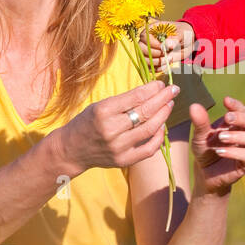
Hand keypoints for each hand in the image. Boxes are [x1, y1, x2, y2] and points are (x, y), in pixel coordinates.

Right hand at [51, 79, 179, 174]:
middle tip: (173, 90)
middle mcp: (111, 129)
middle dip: (163, 99)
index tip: (162, 84)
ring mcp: (118, 147)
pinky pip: (148, 149)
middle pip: (145, 112)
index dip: (153, 89)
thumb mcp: (100, 106)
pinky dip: (158, 137)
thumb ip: (124, 101)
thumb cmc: (87, 123)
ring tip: (169, 105)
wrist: (71, 150)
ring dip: (163, 115)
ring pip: (150, 129)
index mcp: (103, 111)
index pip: (136, 97)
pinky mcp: (123, 160)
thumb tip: (152, 91)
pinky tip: (162, 126)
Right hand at [140, 20, 194, 71]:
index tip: (163, 49)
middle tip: (167, 56)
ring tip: (169, 60)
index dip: (152, 44)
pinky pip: (149, 67)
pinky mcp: (152, 60)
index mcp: (153, 29)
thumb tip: (167, 44)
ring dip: (156, 63)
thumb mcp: (182, 35)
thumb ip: (175, 39)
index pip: (144, 36)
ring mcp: (149, 50)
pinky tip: (167, 65)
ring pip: (144, 59)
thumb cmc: (183, 34)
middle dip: (154, 55)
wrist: (187, 42)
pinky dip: (158, 69)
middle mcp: (148, 39)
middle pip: (141, 49)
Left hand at [188, 96, 244, 196]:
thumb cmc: (206, 150)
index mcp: (238, 123)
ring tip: (221, 138)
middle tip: (226, 118)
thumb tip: (194, 106)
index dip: (237, 105)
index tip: (225, 101)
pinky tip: (220, 151)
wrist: (205, 173)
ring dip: (240, 136)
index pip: (243, 109)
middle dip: (242, 118)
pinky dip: (235, 152)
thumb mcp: (200, 136)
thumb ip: (200, 122)